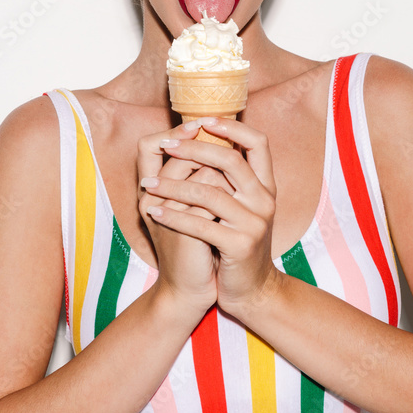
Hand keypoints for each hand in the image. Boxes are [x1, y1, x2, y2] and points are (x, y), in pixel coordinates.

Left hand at [140, 118, 278, 314]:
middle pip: (230, 160)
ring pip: (209, 192)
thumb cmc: (234, 245)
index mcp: (265, 186)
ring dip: (173, 186)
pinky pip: (200, 224)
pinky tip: (153, 211)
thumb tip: (197, 142)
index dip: (231, 127)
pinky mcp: (241, 245)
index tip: (203, 120)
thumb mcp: (236, 208)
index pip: (258, 143)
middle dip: (194, 148)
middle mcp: (265, 200)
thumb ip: (226, 180)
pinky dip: (173, 216)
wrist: (250, 291)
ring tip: (148, 184)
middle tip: (168, 146)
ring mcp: (255, 223)